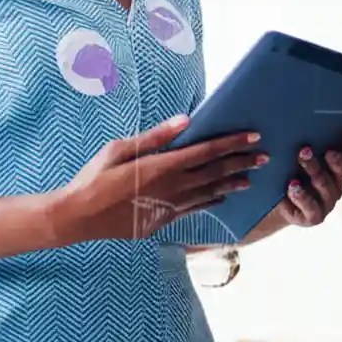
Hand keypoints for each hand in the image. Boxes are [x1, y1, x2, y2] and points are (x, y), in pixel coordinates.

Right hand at [55, 115, 267, 243]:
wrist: (77, 217)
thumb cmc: (95, 177)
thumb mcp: (120, 149)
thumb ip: (156, 136)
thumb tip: (186, 120)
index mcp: (163, 165)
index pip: (208, 151)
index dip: (233, 143)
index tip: (254, 137)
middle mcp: (172, 187)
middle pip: (215, 172)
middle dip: (242, 163)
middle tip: (264, 157)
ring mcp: (169, 206)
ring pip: (209, 193)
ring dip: (231, 184)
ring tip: (250, 179)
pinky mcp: (162, 221)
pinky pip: (194, 209)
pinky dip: (210, 202)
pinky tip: (220, 198)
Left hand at [275, 131, 341, 226]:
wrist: (274, 202)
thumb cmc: (289, 170)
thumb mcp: (300, 154)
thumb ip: (311, 141)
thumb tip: (308, 116)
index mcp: (339, 167)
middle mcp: (337, 184)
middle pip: (341, 169)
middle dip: (335, 158)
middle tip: (328, 149)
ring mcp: (327, 201)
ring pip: (325, 185)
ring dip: (314, 169)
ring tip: (302, 156)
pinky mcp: (314, 216)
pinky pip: (311, 207)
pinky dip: (301, 195)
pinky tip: (292, 185)